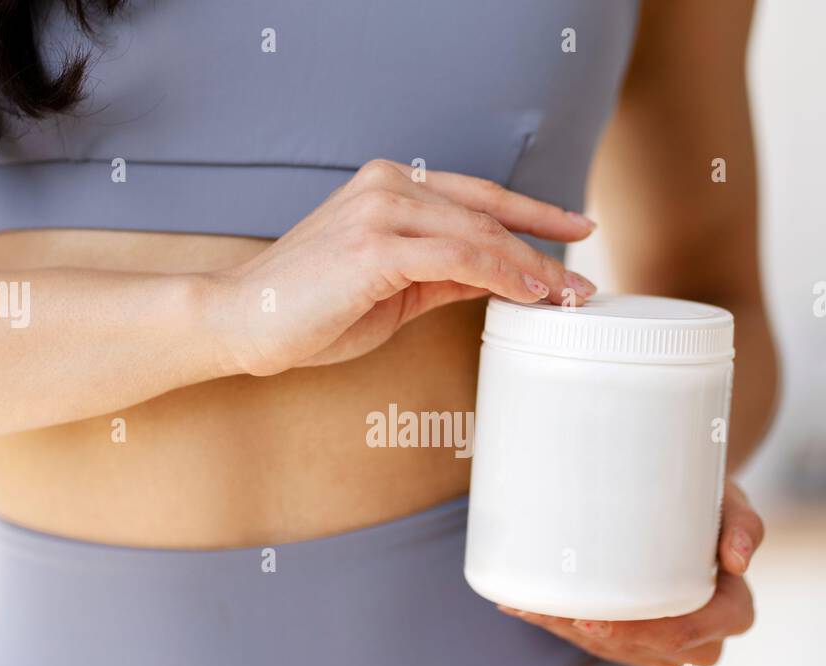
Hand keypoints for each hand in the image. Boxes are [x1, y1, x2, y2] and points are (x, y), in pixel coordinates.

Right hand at [211, 159, 597, 375]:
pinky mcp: (376, 247)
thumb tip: (496, 278)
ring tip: (567, 297)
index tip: (575, 230)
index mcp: (390, 185)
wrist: (242, 320)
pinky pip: (459, 259)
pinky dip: (502, 276)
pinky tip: (530, 294)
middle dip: (544, 250)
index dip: (534, 214)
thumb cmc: (309, 309)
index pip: (479, 197)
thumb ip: (441, 274)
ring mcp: (381, 211)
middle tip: (582, 284)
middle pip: (488, 216)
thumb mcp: (392, 287)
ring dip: (533, 269)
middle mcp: (389, 185)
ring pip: (481, 236)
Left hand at [497, 482, 762, 665]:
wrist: (688, 504)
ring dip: (570, 633)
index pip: (689, 635)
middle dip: (598, 637)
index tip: (597, 618)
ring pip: (615, 652)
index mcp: (731, 611)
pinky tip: (522, 605)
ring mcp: (663, 645)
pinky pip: (595, 642)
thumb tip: (738, 560)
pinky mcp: (633, 640)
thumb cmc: (710, 502)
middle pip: (646, 651)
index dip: (643, 634)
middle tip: (558, 612)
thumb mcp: (731, 503)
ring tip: (529, 605)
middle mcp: (700, 638)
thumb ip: (744, 525)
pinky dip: (557, 623)